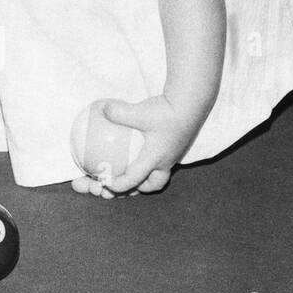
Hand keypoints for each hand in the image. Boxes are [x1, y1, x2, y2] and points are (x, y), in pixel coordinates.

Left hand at [69, 96, 193, 198]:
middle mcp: (165, 160)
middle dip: (139, 188)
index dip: (119, 185)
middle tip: (123, 183)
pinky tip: (139, 148)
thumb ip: (118, 112)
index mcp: (155, 158)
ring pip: (160, 173)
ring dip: (146, 177)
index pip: (135, 178)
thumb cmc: (166, 112)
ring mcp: (172, 154)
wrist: (190, 104)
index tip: (106, 185)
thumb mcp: (139, 112)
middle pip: (154, 183)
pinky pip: (161, 159)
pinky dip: (149, 160)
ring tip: (130, 171)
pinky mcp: (174, 145)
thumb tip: (101, 110)